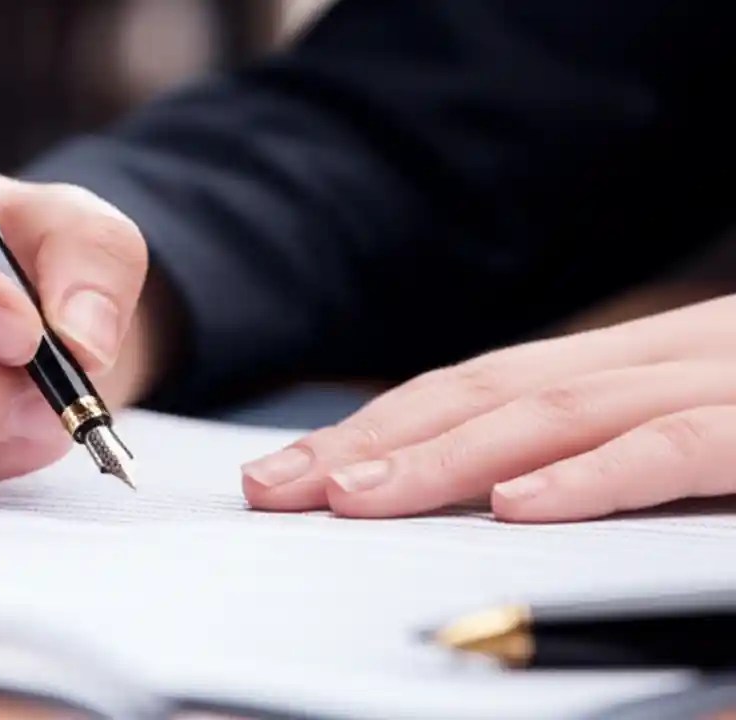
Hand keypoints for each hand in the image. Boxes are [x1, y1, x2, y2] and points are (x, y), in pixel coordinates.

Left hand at [242, 295, 735, 521]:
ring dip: (441, 456)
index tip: (294, 468)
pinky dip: (587, 477)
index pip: (484, 389)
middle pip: (489, 393)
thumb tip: (504, 509)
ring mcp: (717, 385)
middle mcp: (662, 361)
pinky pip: (672, 450)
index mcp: (637, 364)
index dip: (380, 426)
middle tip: (274, 484)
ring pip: (556, 413)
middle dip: (371, 440)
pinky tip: (512, 505)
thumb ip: (613, 468)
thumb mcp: (709, 439)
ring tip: (348, 496)